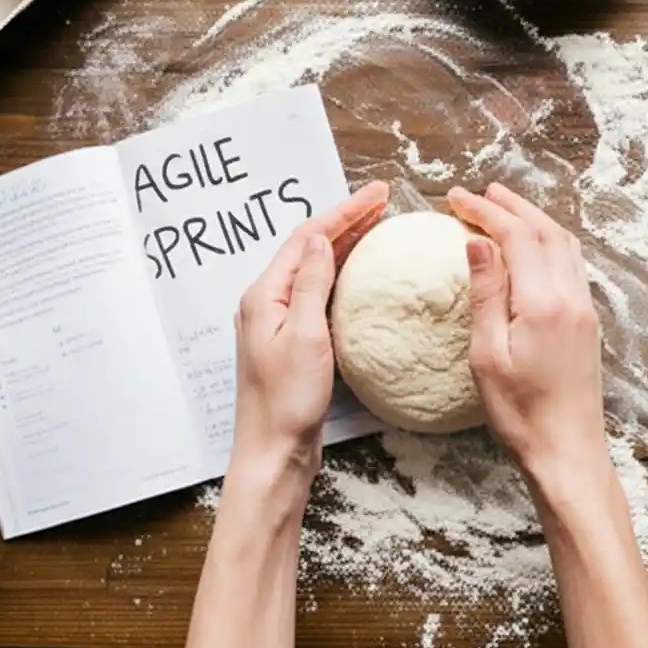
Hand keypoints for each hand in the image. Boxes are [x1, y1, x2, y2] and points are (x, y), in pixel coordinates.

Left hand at [232, 181, 389, 475]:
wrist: (274, 453)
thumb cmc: (287, 402)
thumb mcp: (305, 336)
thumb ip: (311, 283)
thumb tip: (319, 237)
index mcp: (264, 295)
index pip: (306, 237)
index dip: (343, 211)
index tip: (377, 194)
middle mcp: (266, 303)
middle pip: (308, 248)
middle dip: (346, 221)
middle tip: (383, 202)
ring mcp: (277, 322)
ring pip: (313, 269)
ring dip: (344, 244)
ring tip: (376, 226)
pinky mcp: (291, 342)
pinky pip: (316, 293)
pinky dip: (339, 274)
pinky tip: (358, 273)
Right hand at [447, 183, 606, 474]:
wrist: (568, 451)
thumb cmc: (521, 414)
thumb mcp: (488, 356)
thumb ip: (486, 294)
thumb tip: (478, 243)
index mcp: (543, 303)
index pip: (515, 236)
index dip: (485, 211)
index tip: (456, 198)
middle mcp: (571, 298)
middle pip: (545, 231)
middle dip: (512, 206)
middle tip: (481, 192)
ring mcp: (584, 310)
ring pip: (564, 244)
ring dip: (535, 220)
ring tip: (506, 209)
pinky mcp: (588, 324)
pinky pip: (572, 264)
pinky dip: (550, 242)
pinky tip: (534, 248)